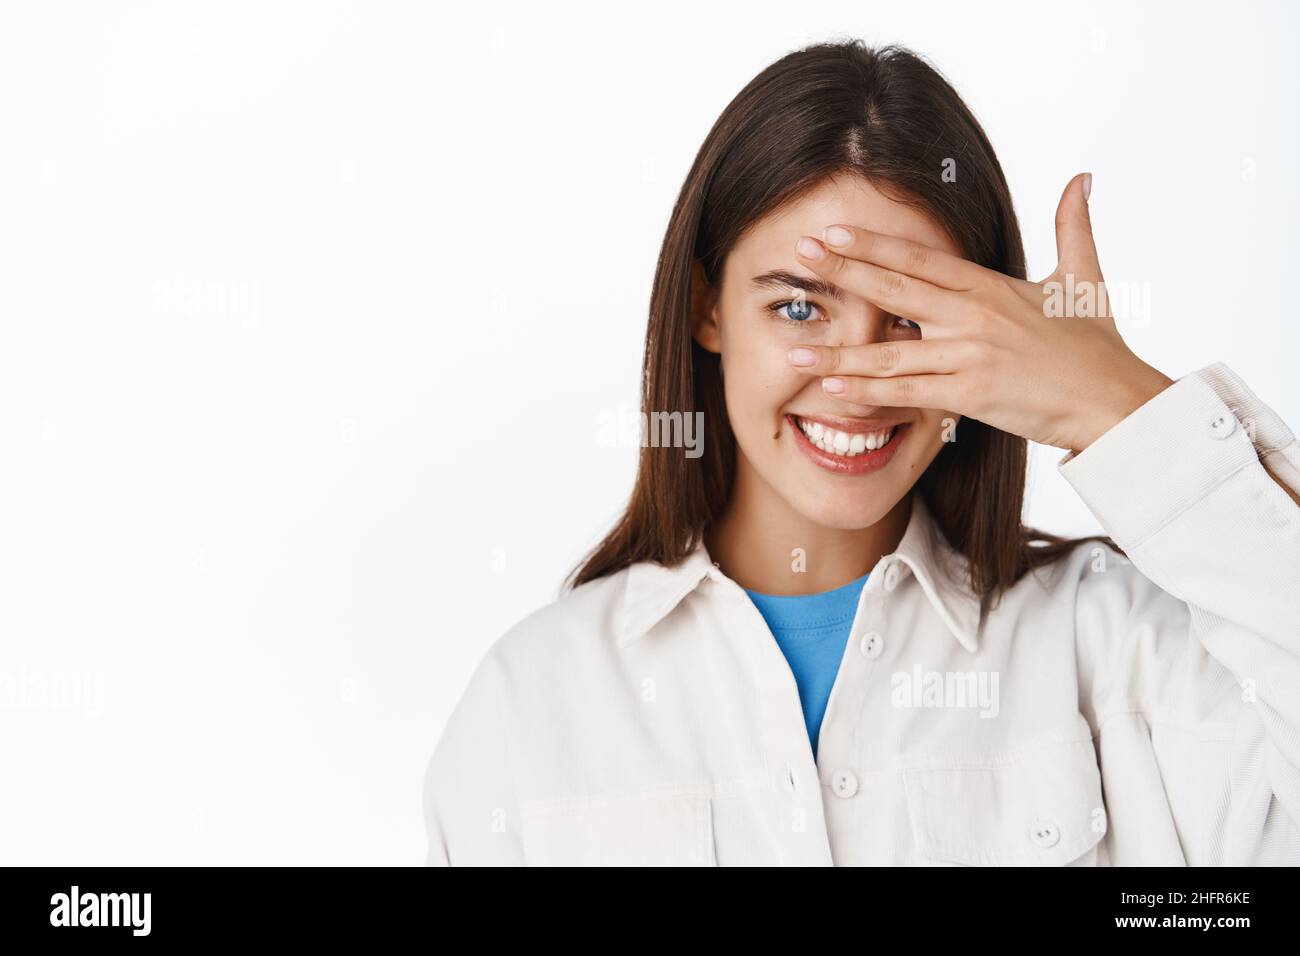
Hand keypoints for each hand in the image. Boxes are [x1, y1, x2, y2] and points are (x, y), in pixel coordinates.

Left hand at [787, 173, 1173, 453]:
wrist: (1116, 401)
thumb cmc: (1097, 346)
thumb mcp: (1083, 278)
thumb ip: (1073, 226)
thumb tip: (1082, 176)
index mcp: (990, 286)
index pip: (920, 259)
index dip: (874, 244)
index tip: (834, 231)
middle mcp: (973, 315)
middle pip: (895, 290)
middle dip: (843, 272)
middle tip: (800, 255)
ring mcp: (970, 355)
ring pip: (890, 351)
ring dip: (838, 348)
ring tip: (794, 347)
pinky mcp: (972, 394)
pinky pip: (908, 393)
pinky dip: (869, 390)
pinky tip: (832, 387)